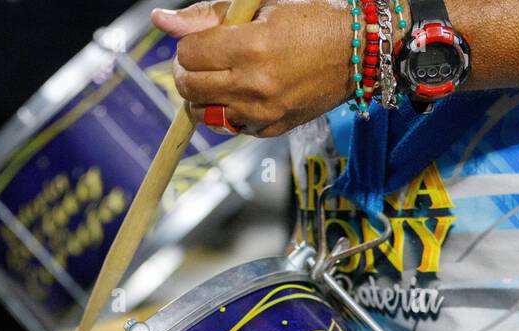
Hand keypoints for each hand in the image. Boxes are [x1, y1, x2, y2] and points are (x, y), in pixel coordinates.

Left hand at [153, 0, 353, 137]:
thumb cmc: (313, 19)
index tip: (202, 39)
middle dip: (188, 71)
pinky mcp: (270, 129)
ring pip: (203, 111)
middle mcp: (255, 85)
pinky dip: (226, 110)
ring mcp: (262, 113)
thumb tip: (161, 22)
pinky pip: (228, 126)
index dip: (188, 44)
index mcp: (252, 47)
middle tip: (203, 59)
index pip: (188, 54)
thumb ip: (208, 14)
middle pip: (189, 86)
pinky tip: (243, 92)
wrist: (358, 53)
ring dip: (204, 93)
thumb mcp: (260, 4)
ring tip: (223, 76)